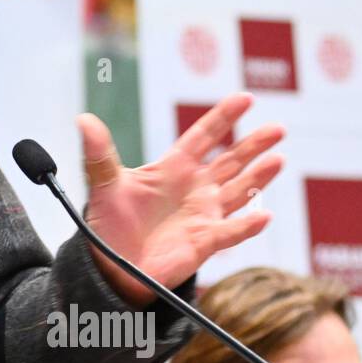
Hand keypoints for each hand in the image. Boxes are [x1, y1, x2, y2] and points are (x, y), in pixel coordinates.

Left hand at [78, 92, 282, 306]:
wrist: (111, 264)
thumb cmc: (110, 222)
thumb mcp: (103, 184)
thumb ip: (98, 153)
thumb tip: (83, 120)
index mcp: (173, 168)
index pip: (203, 136)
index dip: (223, 117)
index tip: (245, 98)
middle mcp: (195, 188)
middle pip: (230, 160)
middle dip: (253, 145)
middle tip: (277, 128)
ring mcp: (203, 214)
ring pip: (239, 191)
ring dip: (258, 177)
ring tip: (278, 159)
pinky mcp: (204, 241)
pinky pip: (231, 232)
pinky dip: (247, 225)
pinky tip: (264, 216)